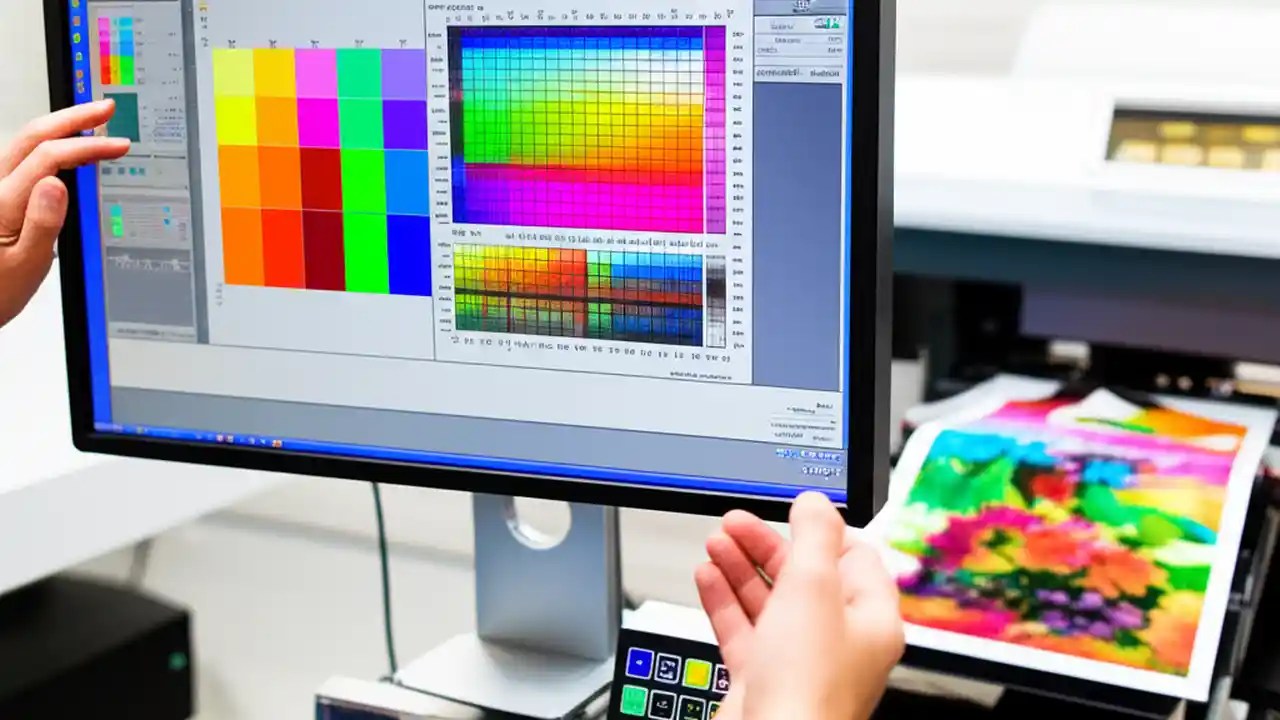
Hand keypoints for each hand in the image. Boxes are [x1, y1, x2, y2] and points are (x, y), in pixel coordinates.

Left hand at [0, 100, 130, 328]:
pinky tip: (68, 152)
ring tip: (90, 122)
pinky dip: (50, 146)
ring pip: (25, 143)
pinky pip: (24, 161)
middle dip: (72, 118)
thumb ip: (42, 224)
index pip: (48, 158)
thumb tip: (58, 185)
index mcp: (1, 203)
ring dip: (60, 127)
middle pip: (32, 136)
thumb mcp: (25, 266)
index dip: (85, 146)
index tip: (117, 145)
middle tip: (104, 108)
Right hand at [696, 492, 903, 719]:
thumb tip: (816, 502)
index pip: (854, 558)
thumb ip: (813, 536)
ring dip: (741, 568)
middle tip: (736, 522)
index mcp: (871, 620)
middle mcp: (838, 642)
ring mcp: (798, 662)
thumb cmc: (806, 686)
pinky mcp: (763, 679)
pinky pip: (743, 629)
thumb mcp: (813, 588)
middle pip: (804, 577)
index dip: (821, 530)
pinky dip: (724, 600)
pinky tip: (707, 576)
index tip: (790, 510)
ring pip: (769, 601)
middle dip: (767, 545)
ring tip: (716, 541)